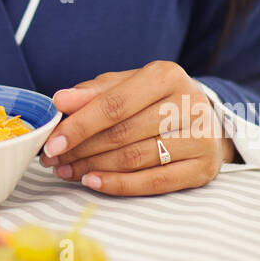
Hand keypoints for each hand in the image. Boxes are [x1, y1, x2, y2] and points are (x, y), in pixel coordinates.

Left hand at [40, 61, 235, 195]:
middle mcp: (189, 103)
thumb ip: (94, 93)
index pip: (115, 104)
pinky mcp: (204, 168)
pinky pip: (155, 181)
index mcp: (167, 75)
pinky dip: (119, 184)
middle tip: (53, 160)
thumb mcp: (127, 86)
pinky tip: (93, 182)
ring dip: (94, 168)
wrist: (207, 120)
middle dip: (81, 149)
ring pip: (136, 159)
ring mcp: (201, 138)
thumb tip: (60, 101)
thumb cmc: (156, 101)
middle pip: (123, 133)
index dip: (80, 125)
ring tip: (67, 171)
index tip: (52, 142)